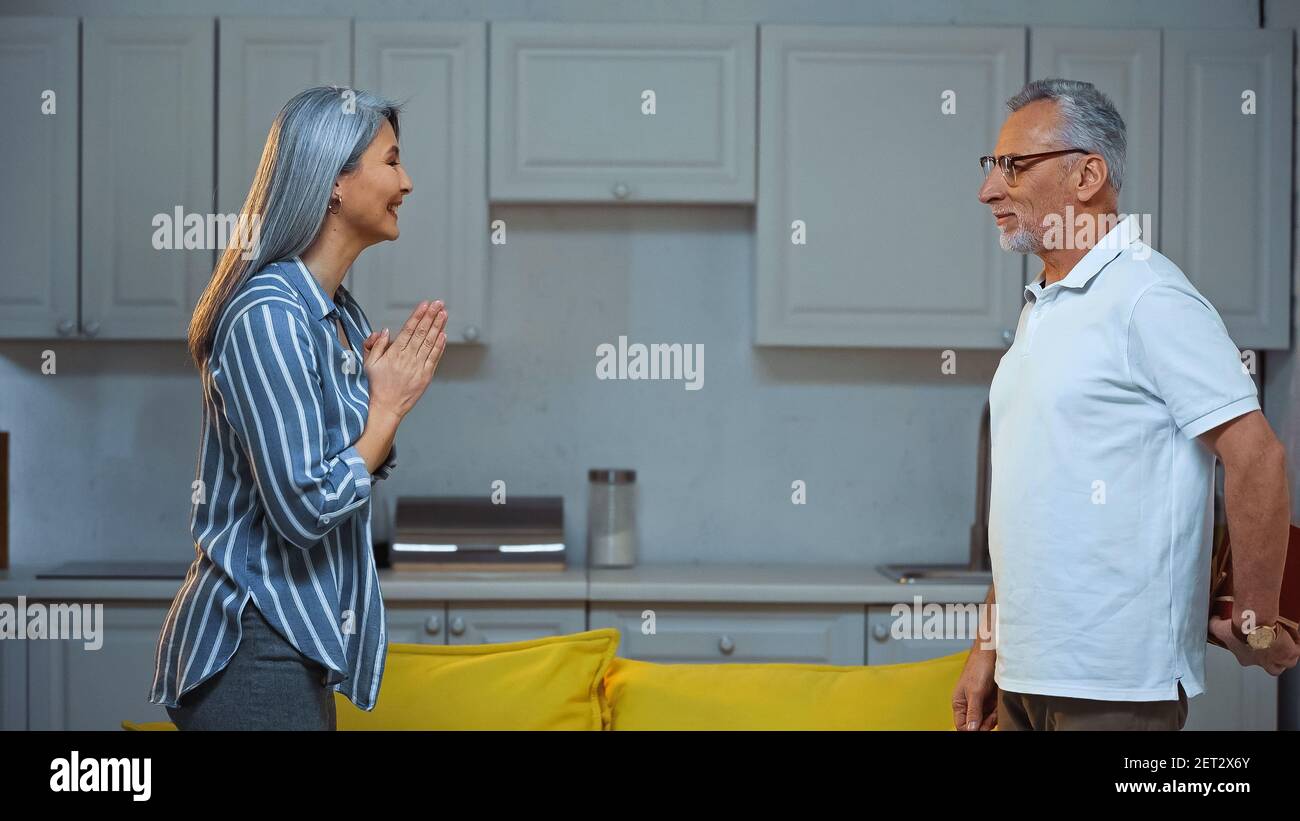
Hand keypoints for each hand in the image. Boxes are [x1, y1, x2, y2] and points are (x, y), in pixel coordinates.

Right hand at [363, 299, 447, 420]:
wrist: (385, 408)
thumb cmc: (375, 386)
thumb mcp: (369, 363)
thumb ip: (376, 346)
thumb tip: (384, 331)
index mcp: (394, 353)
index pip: (408, 329)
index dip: (418, 316)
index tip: (425, 304)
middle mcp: (407, 358)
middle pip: (421, 333)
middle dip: (431, 316)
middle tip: (438, 303)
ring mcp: (418, 367)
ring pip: (430, 343)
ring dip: (438, 327)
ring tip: (443, 314)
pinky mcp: (425, 376)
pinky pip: (434, 358)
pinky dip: (440, 346)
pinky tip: (444, 335)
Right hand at [952, 648, 998, 730]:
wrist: (992, 653)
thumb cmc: (979, 666)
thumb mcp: (975, 692)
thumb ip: (973, 712)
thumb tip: (970, 729)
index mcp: (959, 702)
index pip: (962, 725)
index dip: (970, 729)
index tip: (980, 729)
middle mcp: (969, 703)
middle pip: (976, 724)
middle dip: (984, 723)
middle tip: (990, 718)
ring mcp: (981, 702)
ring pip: (987, 720)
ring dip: (993, 717)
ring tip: (995, 709)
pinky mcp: (991, 699)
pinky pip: (995, 713)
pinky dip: (998, 712)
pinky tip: (999, 705)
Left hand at [1209, 616, 1299, 674]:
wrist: (1255, 627)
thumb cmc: (1238, 629)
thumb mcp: (1219, 626)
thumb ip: (1213, 625)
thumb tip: (1211, 621)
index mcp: (1245, 658)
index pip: (1248, 657)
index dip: (1250, 648)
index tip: (1251, 638)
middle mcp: (1261, 663)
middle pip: (1269, 666)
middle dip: (1270, 658)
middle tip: (1270, 644)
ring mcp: (1276, 661)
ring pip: (1283, 664)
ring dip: (1284, 655)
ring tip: (1283, 642)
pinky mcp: (1289, 655)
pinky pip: (1295, 653)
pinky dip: (1295, 644)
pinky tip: (1292, 634)